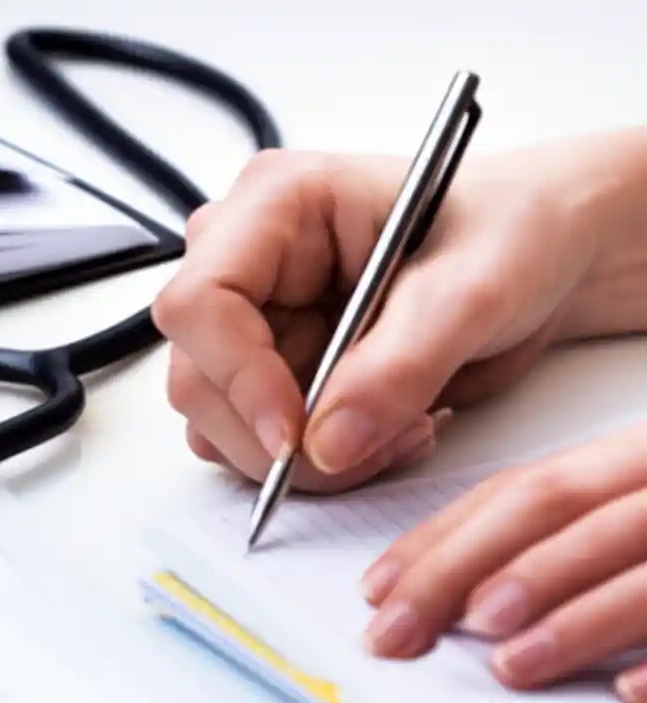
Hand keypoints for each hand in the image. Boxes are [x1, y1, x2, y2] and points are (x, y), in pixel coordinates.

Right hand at [152, 130, 646, 491]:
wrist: (541, 254)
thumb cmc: (510, 232)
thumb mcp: (473, 291)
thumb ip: (397, 367)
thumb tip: (326, 444)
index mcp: (275, 205)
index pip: (201, 301)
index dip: (236, 376)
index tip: (294, 437)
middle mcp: (247, 259)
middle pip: (198, 373)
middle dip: (276, 435)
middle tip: (368, 447)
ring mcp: (255, 317)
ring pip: (218, 419)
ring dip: (302, 455)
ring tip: (396, 429)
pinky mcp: (271, 366)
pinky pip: (255, 439)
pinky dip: (317, 460)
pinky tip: (382, 429)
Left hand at [361, 422, 646, 702]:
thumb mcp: (635, 499)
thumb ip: (564, 532)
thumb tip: (466, 599)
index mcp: (632, 453)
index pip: (519, 487)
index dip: (442, 536)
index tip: (377, 588)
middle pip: (557, 503)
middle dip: (469, 564)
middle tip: (408, 626)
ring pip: (631, 550)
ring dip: (562, 611)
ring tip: (504, 662)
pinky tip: (623, 690)